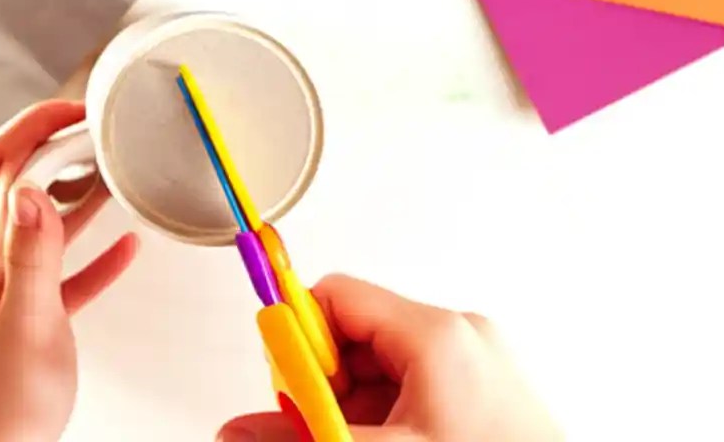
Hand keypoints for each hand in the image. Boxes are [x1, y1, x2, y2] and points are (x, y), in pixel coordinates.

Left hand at [0, 100, 138, 441]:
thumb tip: (30, 190)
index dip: (37, 131)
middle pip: (3, 181)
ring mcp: (19, 285)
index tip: (75, 114)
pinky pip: (71, 269)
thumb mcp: (27, 316)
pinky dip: (98, 251)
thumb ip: (32, 252)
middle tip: (76, 124)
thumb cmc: (10, 395)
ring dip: (70, 188)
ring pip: (39, 219)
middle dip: (34, 141)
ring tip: (105, 170)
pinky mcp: (42, 314)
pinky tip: (127, 247)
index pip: (8, 171)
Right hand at [218, 275, 559, 441]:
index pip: (336, 296)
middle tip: (314, 429)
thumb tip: (241, 429)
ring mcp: (474, 361)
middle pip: (354, 334)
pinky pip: (410, 386)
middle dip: (323, 386)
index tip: (279, 380)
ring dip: (352, 406)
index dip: (297, 337)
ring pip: (379, 366)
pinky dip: (383, 415)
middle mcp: (458, 334)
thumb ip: (304, 436)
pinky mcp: (482, 389)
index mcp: (437, 333)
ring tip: (358, 440)